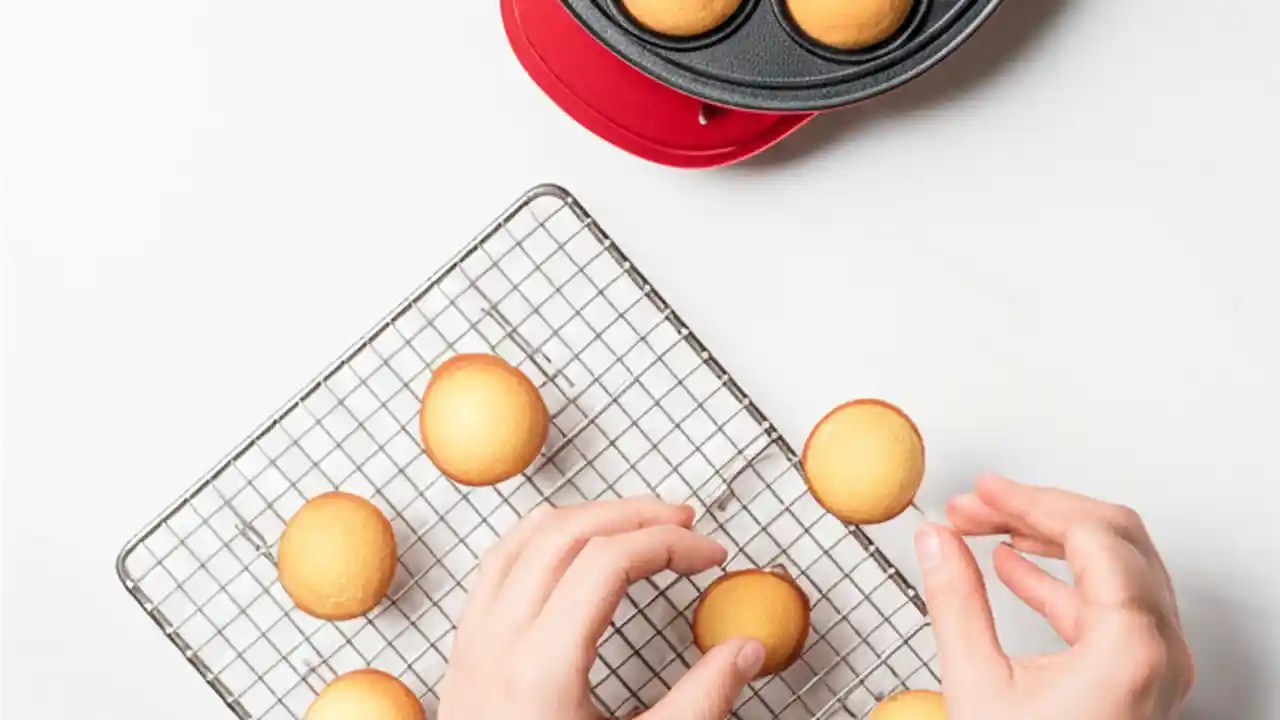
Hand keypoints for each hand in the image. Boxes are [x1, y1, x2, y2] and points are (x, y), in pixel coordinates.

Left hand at [438, 497, 766, 719]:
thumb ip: (700, 702)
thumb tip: (745, 652)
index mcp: (541, 667)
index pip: (608, 560)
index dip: (669, 544)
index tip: (709, 555)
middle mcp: (497, 642)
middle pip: (567, 532)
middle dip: (634, 515)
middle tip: (684, 523)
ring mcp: (471, 641)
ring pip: (525, 535)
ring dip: (587, 517)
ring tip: (635, 523)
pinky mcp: (461, 649)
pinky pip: (496, 561)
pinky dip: (543, 537)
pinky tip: (574, 549)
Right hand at [917, 475, 1194, 719]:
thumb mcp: (976, 685)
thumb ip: (955, 600)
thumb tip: (935, 540)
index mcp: (1130, 646)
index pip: (1091, 532)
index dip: (1030, 500)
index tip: (983, 490)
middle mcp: (1158, 651)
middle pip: (1114, 537)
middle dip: (1040, 511)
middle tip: (982, 503)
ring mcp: (1155, 666)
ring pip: (1117, 566)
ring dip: (1050, 541)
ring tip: (989, 529)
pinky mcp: (1138, 679)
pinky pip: (1110, 605)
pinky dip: (1062, 579)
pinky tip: (1013, 570)